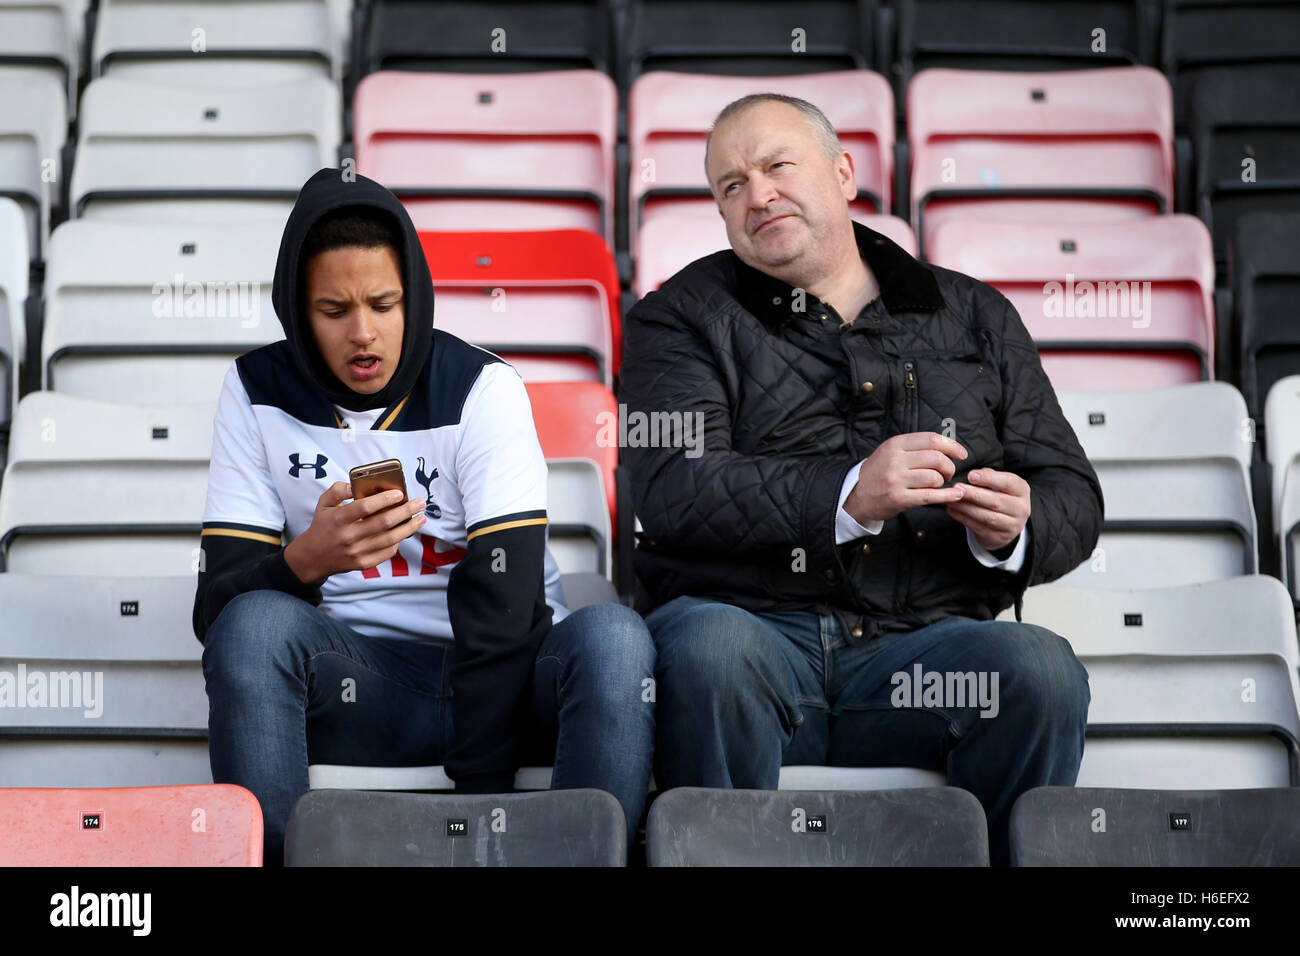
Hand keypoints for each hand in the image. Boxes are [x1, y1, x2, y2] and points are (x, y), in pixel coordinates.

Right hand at [284, 482, 427, 583]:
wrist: (312, 557)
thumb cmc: (322, 526)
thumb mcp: (323, 503)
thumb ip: (338, 490)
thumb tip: (355, 484)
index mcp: (338, 519)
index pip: (364, 507)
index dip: (384, 500)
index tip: (399, 493)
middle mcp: (348, 536)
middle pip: (383, 523)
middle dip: (406, 511)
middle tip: (420, 503)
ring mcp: (357, 552)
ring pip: (390, 539)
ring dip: (410, 527)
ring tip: (421, 517)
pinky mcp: (363, 564)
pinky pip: (387, 552)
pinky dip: (399, 541)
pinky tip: (406, 531)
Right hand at [843, 432, 967, 523]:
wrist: (856, 494)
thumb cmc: (879, 472)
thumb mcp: (891, 451)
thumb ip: (914, 446)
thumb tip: (947, 445)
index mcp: (895, 444)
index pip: (931, 439)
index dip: (952, 446)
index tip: (961, 454)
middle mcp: (895, 460)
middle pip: (937, 458)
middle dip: (949, 467)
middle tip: (947, 473)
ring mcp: (896, 480)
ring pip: (934, 478)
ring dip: (942, 483)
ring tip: (937, 484)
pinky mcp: (898, 498)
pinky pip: (930, 496)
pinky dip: (947, 496)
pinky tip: (956, 495)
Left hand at [946, 468, 1030, 551]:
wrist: (1007, 525)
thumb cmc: (1000, 497)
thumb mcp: (1000, 485)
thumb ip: (989, 477)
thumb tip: (973, 475)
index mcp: (1022, 491)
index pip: (1008, 483)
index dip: (989, 478)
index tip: (971, 475)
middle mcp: (1021, 509)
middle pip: (996, 501)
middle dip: (974, 494)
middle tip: (957, 488)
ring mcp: (1011, 525)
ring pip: (986, 516)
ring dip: (966, 507)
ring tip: (951, 499)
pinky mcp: (998, 537)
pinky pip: (978, 527)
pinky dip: (962, 517)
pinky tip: (952, 509)